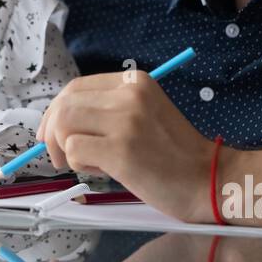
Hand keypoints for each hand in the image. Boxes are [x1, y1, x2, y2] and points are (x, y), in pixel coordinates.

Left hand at [35, 72, 217, 222]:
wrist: (210, 180)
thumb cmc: (175, 155)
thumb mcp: (144, 115)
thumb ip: (109, 110)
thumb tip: (59, 121)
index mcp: (135, 82)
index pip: (76, 87)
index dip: (55, 110)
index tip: (51, 133)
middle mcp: (129, 95)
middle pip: (64, 103)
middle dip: (50, 131)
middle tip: (56, 155)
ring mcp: (126, 121)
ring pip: (64, 124)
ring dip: (63, 148)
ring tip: (81, 164)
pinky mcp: (122, 150)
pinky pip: (75, 150)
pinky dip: (77, 163)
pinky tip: (100, 171)